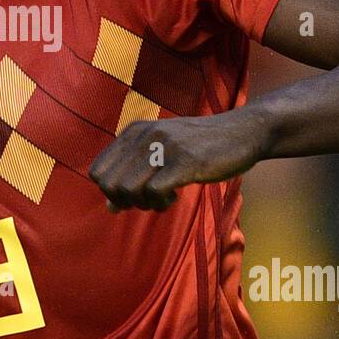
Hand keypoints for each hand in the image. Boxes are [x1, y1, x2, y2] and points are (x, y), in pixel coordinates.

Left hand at [88, 109, 270, 212]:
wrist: (241, 132)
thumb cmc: (199, 147)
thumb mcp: (160, 153)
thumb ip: (132, 175)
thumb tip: (109, 208)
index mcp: (134, 131)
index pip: (97, 171)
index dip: (111, 191)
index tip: (134, 194)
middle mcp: (144, 136)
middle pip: (109, 184)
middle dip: (126, 201)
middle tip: (149, 199)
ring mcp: (164, 147)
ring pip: (128, 189)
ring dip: (144, 203)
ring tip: (163, 198)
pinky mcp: (185, 162)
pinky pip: (154, 192)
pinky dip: (160, 203)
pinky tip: (174, 197)